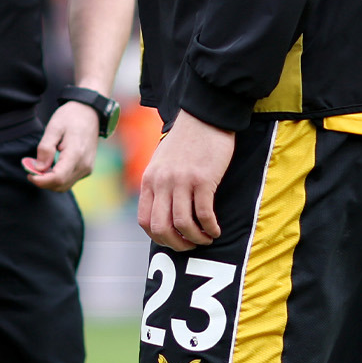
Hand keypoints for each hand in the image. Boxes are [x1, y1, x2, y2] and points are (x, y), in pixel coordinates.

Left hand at [25, 100, 99, 191]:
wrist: (89, 112)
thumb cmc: (71, 117)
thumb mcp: (54, 127)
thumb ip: (45, 148)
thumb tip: (39, 168)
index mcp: (76, 154)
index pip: (58, 178)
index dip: (41, 181)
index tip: (29, 175)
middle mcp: (84, 165)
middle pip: (61, 185)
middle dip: (43, 182)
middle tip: (30, 170)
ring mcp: (87, 168)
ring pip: (65, 185)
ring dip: (50, 181)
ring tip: (39, 167)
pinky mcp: (86, 168)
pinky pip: (70, 180)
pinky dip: (57, 178)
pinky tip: (50, 167)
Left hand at [137, 113, 233, 250]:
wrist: (205, 116)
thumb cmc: (186, 141)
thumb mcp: (162, 162)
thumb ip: (159, 185)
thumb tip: (163, 214)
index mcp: (149, 179)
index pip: (145, 220)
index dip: (159, 237)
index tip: (173, 241)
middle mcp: (162, 182)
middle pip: (161, 228)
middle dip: (176, 244)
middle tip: (190, 246)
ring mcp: (181, 181)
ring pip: (183, 224)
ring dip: (196, 238)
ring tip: (206, 238)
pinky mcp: (203, 179)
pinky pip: (204, 214)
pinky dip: (210, 228)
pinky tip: (216, 230)